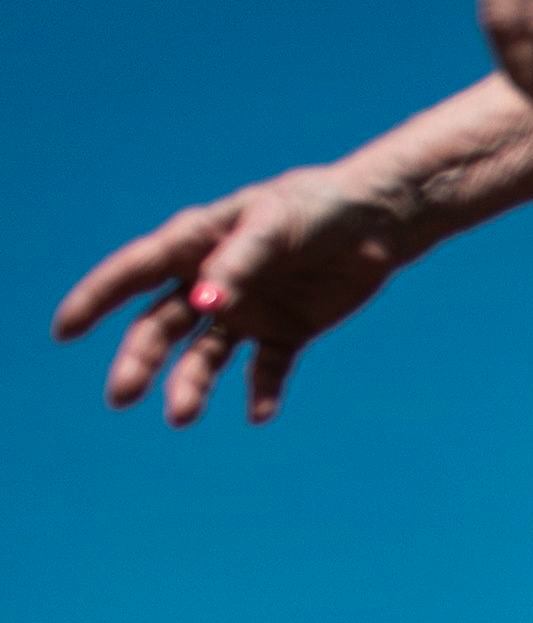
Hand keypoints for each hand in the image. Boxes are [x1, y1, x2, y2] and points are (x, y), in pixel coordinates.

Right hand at [53, 161, 411, 424]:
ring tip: (182, 416)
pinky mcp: (287, 332)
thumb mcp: (274, 225)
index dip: (95, 299)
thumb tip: (201, 303)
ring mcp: (247, 311)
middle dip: (140, 360)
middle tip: (122, 395)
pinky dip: (261, 392)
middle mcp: (212, 283)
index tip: (65, 331)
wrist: (377, 221)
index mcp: (195, 245)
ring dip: (191, 385)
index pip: (133, 274)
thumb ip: (238, 262)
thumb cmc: (316, 207)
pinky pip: (267, 369)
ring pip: (206, 355)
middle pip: (162, 327)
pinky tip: (259, 413)